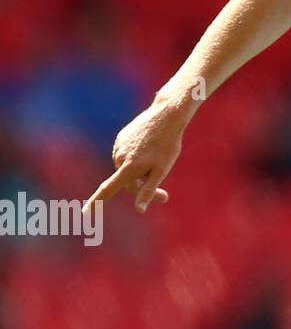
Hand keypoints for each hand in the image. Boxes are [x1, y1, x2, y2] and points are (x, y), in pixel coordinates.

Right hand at [84, 96, 187, 215]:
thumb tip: (138, 210)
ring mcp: (118, 146)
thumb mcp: (161, 170)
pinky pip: (129, 155)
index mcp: (128, 168)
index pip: (107, 189)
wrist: (166, 115)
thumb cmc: (167, 145)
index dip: (95, 203)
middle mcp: (119, 157)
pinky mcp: (121, 137)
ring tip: (159, 159)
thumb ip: (148, 190)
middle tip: (165, 196)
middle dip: (142, 189)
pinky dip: (138, 158)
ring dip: (141, 172)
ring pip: (128, 168)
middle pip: (127, 182)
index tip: (84, 214)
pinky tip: (152, 148)